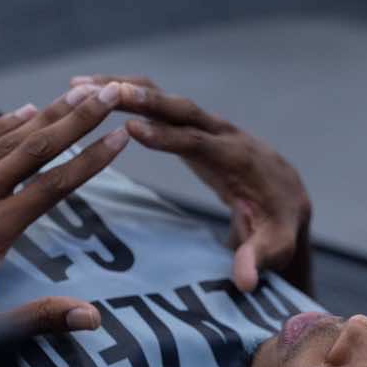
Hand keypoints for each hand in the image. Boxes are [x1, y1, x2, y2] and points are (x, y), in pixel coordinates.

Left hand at [0, 82, 131, 333]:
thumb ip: (41, 318)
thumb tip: (93, 318)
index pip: (54, 188)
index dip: (91, 162)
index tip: (120, 138)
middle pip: (34, 151)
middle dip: (75, 121)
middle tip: (107, 95)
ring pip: (3, 142)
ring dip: (43, 116)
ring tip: (75, 95)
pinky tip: (20, 114)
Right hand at [70, 74, 311, 293]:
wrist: (288, 199)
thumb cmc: (279, 225)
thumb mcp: (275, 246)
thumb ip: (260, 259)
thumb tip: (245, 281)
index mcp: (241, 159)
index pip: (201, 143)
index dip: (168, 136)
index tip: (132, 128)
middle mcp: (224, 134)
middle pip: (182, 110)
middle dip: (143, 98)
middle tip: (100, 91)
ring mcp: (208, 127)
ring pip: (166, 99)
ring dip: (126, 89)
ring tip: (78, 85)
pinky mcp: (194, 128)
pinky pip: (159, 106)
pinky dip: (129, 96)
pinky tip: (92, 93)